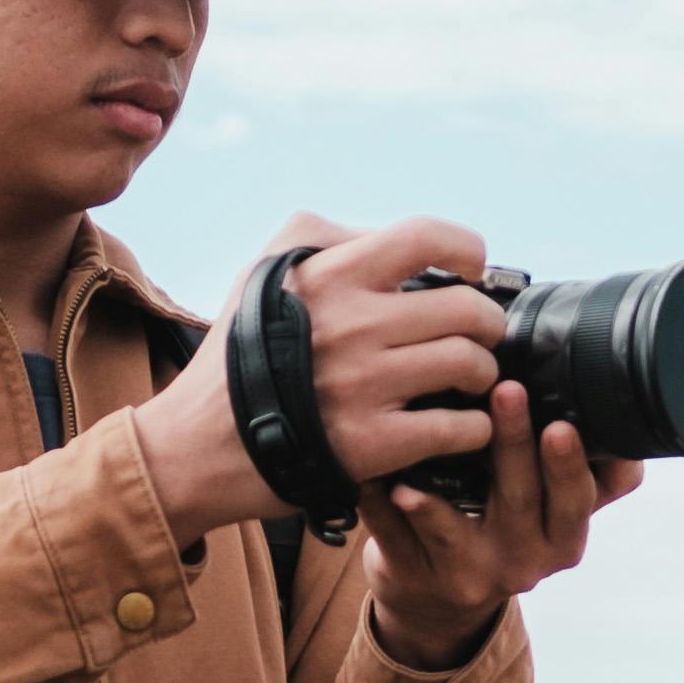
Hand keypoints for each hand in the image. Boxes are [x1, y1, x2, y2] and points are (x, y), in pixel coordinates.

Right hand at [130, 215, 517, 540]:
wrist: (196, 446)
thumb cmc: (236, 357)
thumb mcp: (261, 271)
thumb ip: (323, 238)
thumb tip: (389, 237)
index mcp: (331, 276)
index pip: (427, 236)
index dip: (469, 249)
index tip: (474, 270)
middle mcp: (353, 325)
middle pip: (467, 309)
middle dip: (487, 325)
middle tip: (480, 337)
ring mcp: (365, 386)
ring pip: (472, 366)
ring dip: (483, 376)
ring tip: (469, 382)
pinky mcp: (372, 445)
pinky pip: (458, 428)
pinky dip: (472, 429)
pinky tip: (459, 427)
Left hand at [357, 384, 642, 671]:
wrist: (438, 599)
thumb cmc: (503, 531)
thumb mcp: (556, 516)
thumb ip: (596, 479)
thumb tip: (634, 429)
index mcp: (562, 540)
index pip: (577, 501)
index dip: (571, 466)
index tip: (563, 424)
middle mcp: (522, 564)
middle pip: (519, 501)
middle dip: (514, 446)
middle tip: (507, 391)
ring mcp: (466, 575)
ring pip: (453, 529)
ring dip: (438, 494)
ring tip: (430, 450)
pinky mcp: (415, 578)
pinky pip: (395, 538)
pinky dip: (382, 507)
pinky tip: (374, 479)